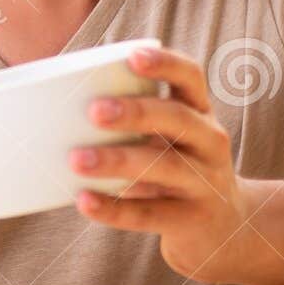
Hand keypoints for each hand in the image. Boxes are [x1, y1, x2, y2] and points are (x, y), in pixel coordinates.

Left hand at [69, 45, 259, 284]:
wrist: (224, 228)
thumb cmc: (177, 169)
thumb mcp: (168, 139)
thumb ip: (133, 122)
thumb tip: (59, 110)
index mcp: (199, 112)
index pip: (190, 77)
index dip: (165, 63)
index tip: (133, 56)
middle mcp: (209, 141)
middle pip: (177, 119)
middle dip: (136, 112)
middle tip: (94, 111)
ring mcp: (206, 182)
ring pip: (164, 166)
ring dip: (118, 161)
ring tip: (76, 160)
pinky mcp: (193, 219)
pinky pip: (150, 213)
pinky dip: (115, 209)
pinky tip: (84, 200)